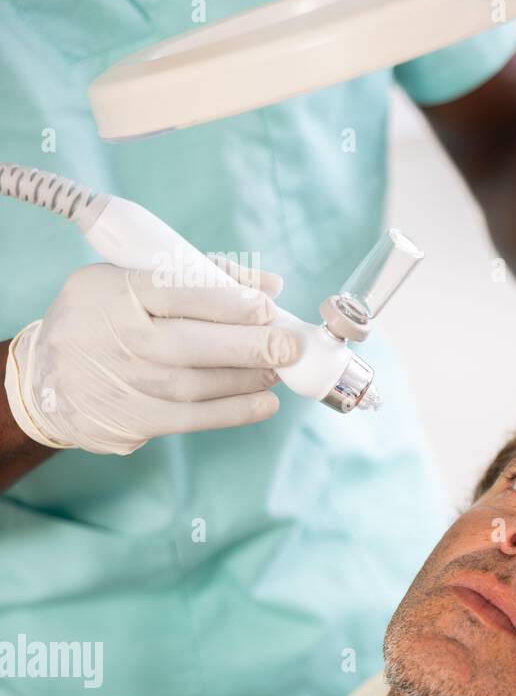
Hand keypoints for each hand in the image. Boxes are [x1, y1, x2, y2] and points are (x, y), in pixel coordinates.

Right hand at [4, 255, 299, 455]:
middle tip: (290, 345)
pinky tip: (264, 402)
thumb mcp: (132, 280)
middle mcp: (116, 337)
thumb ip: (200, 275)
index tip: (267, 307)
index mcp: (114, 290)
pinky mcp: (132, 420)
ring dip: (248, 377)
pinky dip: (236, 411)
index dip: (227, 302)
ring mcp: (123, 383)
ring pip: (198, 384)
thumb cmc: (106, 319)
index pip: (176, 291)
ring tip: (278, 369)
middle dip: (250, 346)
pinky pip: (194, 418)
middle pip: (191, 343)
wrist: (44, 378)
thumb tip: (271, 284)